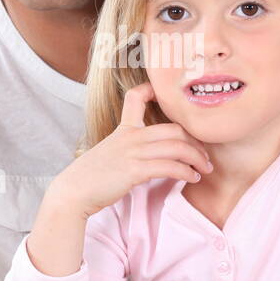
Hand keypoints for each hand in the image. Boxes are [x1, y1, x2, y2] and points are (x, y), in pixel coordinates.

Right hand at [47, 81, 212, 219]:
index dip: (152, 90)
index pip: (136, 97)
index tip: (168, 97)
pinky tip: (192, 178)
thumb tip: (148, 157)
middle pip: (174, 128)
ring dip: (197, 159)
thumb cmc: (92, 177)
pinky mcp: (135, 170)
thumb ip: (128, 149)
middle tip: (206, 156)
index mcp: (123, 129)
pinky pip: (170, 166)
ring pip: (177, 147)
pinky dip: (186, 172)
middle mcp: (130, 136)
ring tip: (205, 169)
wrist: (73, 191)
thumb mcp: (109, 153)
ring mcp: (133, 152)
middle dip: (196, 142)